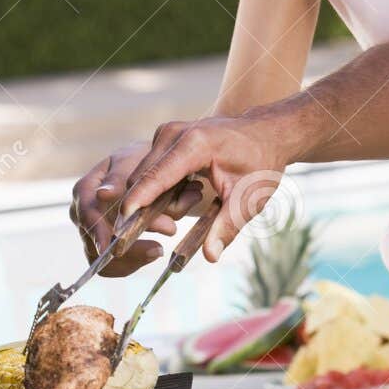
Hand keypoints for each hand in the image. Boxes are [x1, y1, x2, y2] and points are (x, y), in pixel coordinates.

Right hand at [70, 141, 204, 275]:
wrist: (152, 168)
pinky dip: (137, 261)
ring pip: (107, 260)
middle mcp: (84, 213)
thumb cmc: (140, 160)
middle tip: (158, 248)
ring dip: (135, 257)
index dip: (97, 232)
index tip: (110, 247)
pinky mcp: (109, 244)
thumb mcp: (134, 160)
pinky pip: (117, 265)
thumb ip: (121, 178)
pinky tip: (153, 251)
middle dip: (128, 248)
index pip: (86, 214)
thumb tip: (103, 195)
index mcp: (86, 189)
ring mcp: (95, 232)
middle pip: (95, 243)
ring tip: (159, 248)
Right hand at [120, 112, 295, 263]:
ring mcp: (167, 133)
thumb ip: (227, 227)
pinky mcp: (165, 138)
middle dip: (149, 208)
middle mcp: (175, 133)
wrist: (267, 134)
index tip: (121, 224)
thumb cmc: (260, 164)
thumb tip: (210, 255)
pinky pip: (150, 170)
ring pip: (143, 175)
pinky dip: (160, 188)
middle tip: (174, 225)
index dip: (137, 201)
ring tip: (199, 196)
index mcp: (195, 144)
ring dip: (157, 198)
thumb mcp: (248, 199)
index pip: (156, 176)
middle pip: (142, 178)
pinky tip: (193, 190)